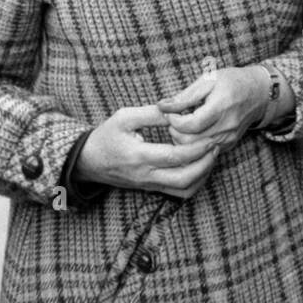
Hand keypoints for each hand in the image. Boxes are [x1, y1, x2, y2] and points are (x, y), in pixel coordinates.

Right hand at [77, 105, 219, 198]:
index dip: (197, 148)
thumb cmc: (106, 136)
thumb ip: (152, 114)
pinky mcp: (151, 188)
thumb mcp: (125, 117)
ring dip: (201, 176)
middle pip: (183, 179)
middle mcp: (146, 175)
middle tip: (216, 146)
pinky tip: (199, 166)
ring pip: (183, 190)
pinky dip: (193, 183)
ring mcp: (149, 184)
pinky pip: (177, 193)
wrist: (87, 161)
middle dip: (205, 164)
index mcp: (139, 156)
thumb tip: (177, 109)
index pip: (175, 157)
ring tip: (211, 156)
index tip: (210, 136)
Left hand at [157, 66, 270, 150]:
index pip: (191, 125)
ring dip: (182, 140)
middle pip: (190, 142)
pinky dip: (193, 145)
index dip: (175, 121)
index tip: (170, 112)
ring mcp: (228, 138)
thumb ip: (185, 96)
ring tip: (181, 125)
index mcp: (221, 106)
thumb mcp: (208, 80)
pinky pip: (205, 152)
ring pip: (195, 151)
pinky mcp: (228, 145)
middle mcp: (226, 126)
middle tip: (172, 120)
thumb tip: (162, 106)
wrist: (258, 93)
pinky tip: (191, 132)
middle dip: (175, 132)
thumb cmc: (232, 81)